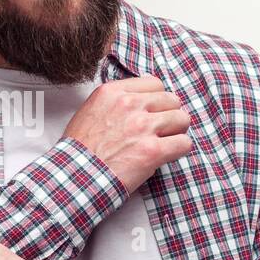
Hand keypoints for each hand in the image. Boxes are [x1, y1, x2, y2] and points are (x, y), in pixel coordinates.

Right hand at [61, 76, 192, 194]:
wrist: (74, 177)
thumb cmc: (79, 149)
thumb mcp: (90, 111)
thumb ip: (115, 100)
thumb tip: (141, 100)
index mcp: (113, 92)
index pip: (154, 83)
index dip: (156, 99)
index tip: (152, 112)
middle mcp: (130, 105)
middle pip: (171, 100)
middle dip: (168, 114)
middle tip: (160, 130)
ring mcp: (143, 127)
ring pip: (182, 119)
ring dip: (176, 131)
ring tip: (165, 142)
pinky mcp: (153, 151)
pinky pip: (184, 143)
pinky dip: (179, 150)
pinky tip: (168, 155)